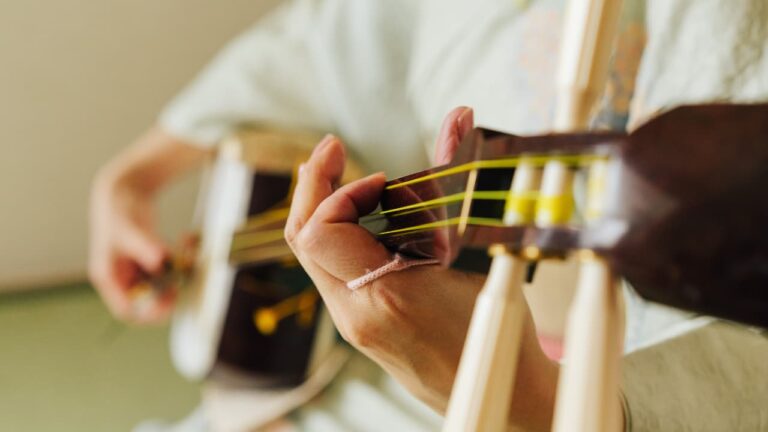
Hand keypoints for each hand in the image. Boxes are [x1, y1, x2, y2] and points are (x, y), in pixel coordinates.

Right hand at [88, 127, 209, 322]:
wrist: (123, 190)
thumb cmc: (118, 211)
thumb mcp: (129, 230)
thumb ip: (144, 246)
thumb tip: (159, 261)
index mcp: (108, 277)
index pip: (126, 309)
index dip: (148, 313)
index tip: (171, 302)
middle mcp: (121, 277)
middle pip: (146, 302)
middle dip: (167, 296)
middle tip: (184, 286)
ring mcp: (136, 270)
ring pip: (160, 285)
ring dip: (176, 276)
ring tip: (188, 257)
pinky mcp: (149, 260)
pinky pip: (167, 269)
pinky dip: (179, 259)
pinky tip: (186, 240)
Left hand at [285, 108, 558, 428]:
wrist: (505, 406)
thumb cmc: (502, 342)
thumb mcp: (481, 263)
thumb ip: (460, 189)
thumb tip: (461, 120)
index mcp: (386, 298)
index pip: (321, 232)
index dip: (342, 192)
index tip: (381, 179)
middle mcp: (358, 312)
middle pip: (303, 239)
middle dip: (314, 185)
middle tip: (333, 149)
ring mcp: (355, 322)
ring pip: (312, 254)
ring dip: (322, 207)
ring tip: (342, 173)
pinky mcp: (362, 324)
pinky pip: (331, 270)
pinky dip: (338, 232)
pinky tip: (360, 214)